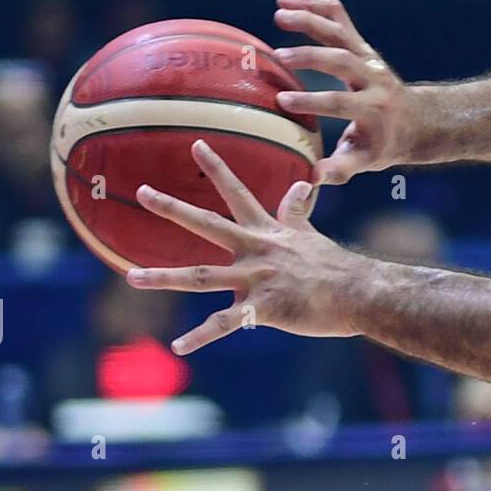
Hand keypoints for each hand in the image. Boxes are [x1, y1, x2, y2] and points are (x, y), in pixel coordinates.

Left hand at [126, 140, 362, 353]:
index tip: (195, 144)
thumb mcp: (310, 233)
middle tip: (141, 192)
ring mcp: (257, 278)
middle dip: (173, 208)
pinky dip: (200, 336)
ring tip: (131, 277)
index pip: (237, 192)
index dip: (216, 168)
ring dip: (164, 278)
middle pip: (207, 224)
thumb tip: (302, 183)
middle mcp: (256, 249)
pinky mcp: (263, 308)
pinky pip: (225, 323)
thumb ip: (297, 210)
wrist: (359, 292)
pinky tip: (178, 346)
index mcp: (267, 231)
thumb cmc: (335, 266)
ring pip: (201, 277)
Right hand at [271, 0, 412, 184]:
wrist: (415, 120)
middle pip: (341, 60)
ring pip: (340, 31)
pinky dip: (315, 6)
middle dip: (310, 57)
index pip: (340, 103)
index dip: (312, 101)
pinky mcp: (361, 45)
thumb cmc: (384, 145)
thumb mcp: (367, 161)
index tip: (282, 100)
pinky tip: (287, 1)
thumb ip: (342, 169)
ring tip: (278, 13)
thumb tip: (313, 178)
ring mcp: (368, 57)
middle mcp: (373, 78)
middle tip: (277, 57)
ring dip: (310, 20)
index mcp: (373, 109)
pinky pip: (339, 18)